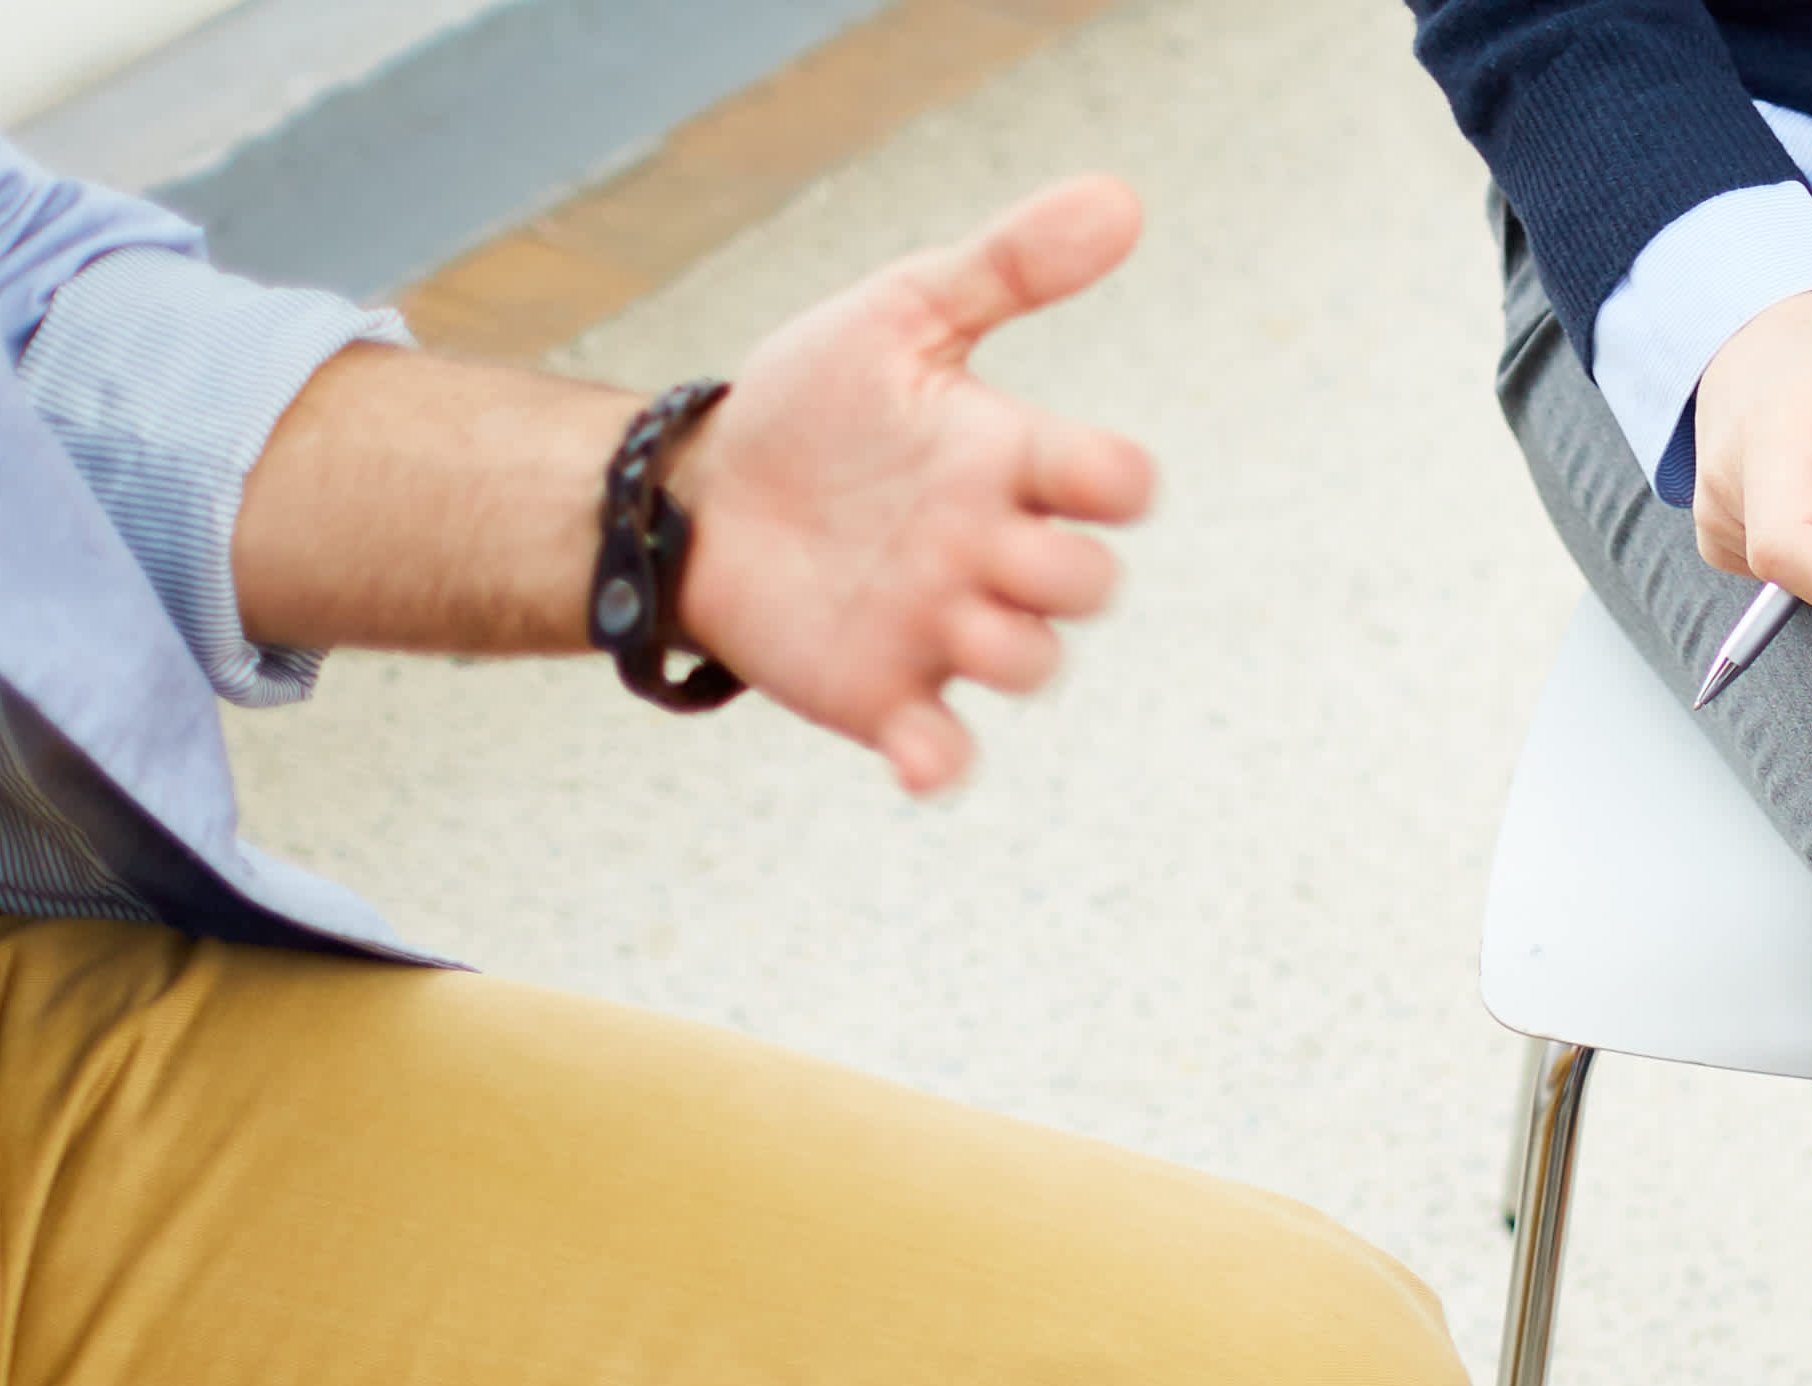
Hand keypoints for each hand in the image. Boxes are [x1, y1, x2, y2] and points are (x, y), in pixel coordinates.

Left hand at [675, 179, 1159, 794]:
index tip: (1077, 465)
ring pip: (1028, 663)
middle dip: (1058, 571)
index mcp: (1011, 465)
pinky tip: (921, 758)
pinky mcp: (886, 693)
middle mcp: (994, 554)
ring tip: (940, 615)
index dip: (1115, 481)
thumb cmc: (811, 407)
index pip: (1114, 486)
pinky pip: (942, 748)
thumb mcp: (900, 316)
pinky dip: (941, 763)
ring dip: (1006, 649)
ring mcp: (946, 629)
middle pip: (1085, 586)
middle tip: (985, 540)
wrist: (693, 491)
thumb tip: (1118, 197)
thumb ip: (1008, 267)